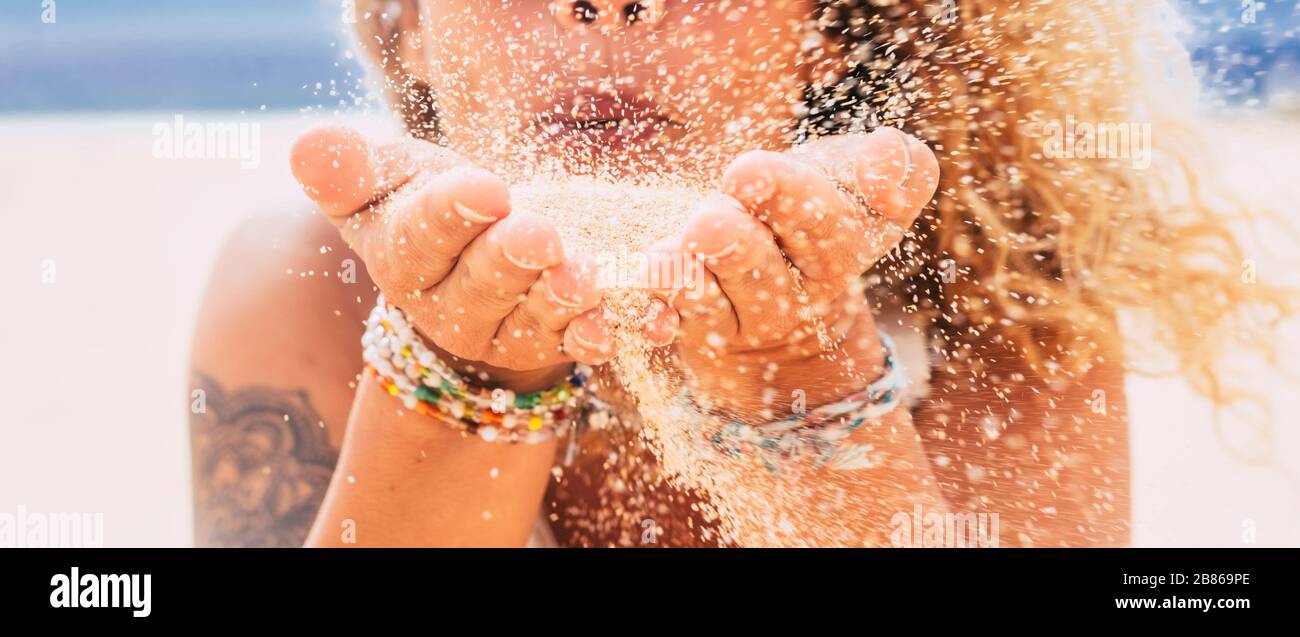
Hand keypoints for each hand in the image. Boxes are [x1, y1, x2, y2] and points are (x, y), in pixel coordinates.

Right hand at [289, 125, 615, 391]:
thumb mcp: (390, 180)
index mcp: (402, 260)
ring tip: (584, 274)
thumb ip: (352, 169)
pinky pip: (574, 345)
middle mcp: (449, 307)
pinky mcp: (551, 345)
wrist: (475, 265)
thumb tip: (309, 146)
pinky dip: (592, 336)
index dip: (450, 215)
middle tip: (539, 234)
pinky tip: (610, 326)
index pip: (420, 238)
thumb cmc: (427, 207)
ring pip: (530, 319)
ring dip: (558, 299)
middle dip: (509, 259)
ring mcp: (502, 332)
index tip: (484, 187)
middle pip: (480, 284)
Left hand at [659, 127, 940, 418]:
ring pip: (713, 305)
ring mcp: (742, 318)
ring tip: (671, 252)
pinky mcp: (697, 329)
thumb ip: (902, 167)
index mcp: (840, 253)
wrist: (799, 303)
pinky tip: (652, 303)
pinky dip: (662, 314)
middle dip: (734, 246)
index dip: (787, 199)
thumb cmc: (823, 215)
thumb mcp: (867, 187)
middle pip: (762, 273)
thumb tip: (884, 165)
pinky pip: (677, 328)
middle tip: (709, 220)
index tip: (749, 170)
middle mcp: (793, 295)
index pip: (825, 229)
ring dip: (691, 278)